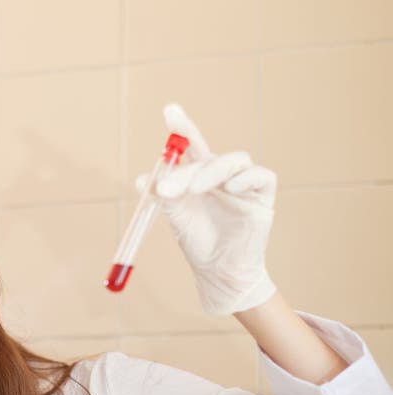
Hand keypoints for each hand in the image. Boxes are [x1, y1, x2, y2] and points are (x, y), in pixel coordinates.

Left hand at [139, 103, 276, 315]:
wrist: (219, 273)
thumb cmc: (198, 243)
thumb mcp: (177, 218)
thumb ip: (164, 197)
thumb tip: (143, 179)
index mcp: (200, 176)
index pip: (192, 146)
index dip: (183, 127)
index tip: (169, 110)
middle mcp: (223, 175)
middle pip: (209, 156)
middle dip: (187, 170)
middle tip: (167, 187)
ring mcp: (244, 184)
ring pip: (234, 161)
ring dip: (212, 172)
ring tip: (193, 190)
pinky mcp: (263, 197)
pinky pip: (261, 176)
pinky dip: (246, 178)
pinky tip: (232, 187)